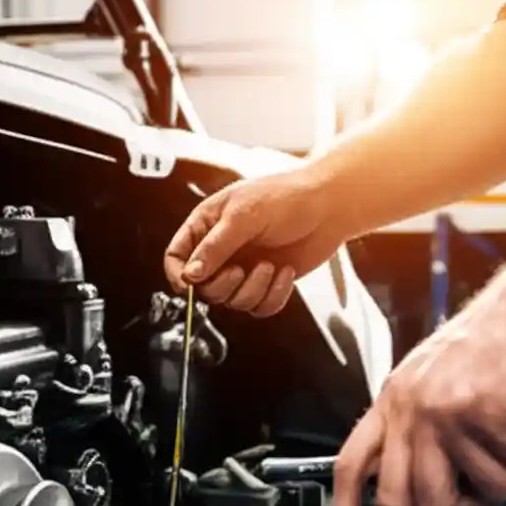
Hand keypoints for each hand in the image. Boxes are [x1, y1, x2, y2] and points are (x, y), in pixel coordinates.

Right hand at [163, 167, 348, 315]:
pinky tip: (285, 273)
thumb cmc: (286, 198)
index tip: (188, 285)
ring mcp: (244, 268)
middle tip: (240, 270)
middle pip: (203, 287)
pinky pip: (259, 307)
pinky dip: (273, 296)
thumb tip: (190, 274)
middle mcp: (222, 250)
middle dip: (223, 285)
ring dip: (253, 290)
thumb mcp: (244, 216)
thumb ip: (215, 247)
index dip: (177, 274)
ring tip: (270, 266)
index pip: (176, 256)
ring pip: (232, 301)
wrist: (329, 207)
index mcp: (207, 225)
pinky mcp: (267, 283)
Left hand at [331, 271, 505, 505]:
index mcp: (396, 398)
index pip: (352, 464)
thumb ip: (426, 431)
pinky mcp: (483, 413)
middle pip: (403, 500)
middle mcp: (411, 404)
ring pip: (462, 498)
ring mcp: (443, 409)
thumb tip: (432, 493)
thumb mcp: (443, 382)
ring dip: (503, 492)